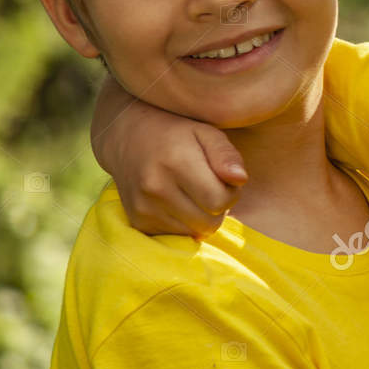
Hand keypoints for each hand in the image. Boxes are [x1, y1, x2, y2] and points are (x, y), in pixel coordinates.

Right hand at [92, 79, 246, 236]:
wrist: (127, 137)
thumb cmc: (176, 133)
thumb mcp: (206, 132)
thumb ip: (226, 155)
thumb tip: (241, 179)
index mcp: (176, 163)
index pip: (220, 201)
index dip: (231, 193)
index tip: (225, 179)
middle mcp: (156, 189)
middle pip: (209, 222)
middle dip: (218, 207)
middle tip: (209, 185)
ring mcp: (143, 208)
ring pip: (194, 232)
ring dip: (201, 216)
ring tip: (192, 191)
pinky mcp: (137, 222)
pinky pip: (176, 236)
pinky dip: (183, 222)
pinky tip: (177, 200)